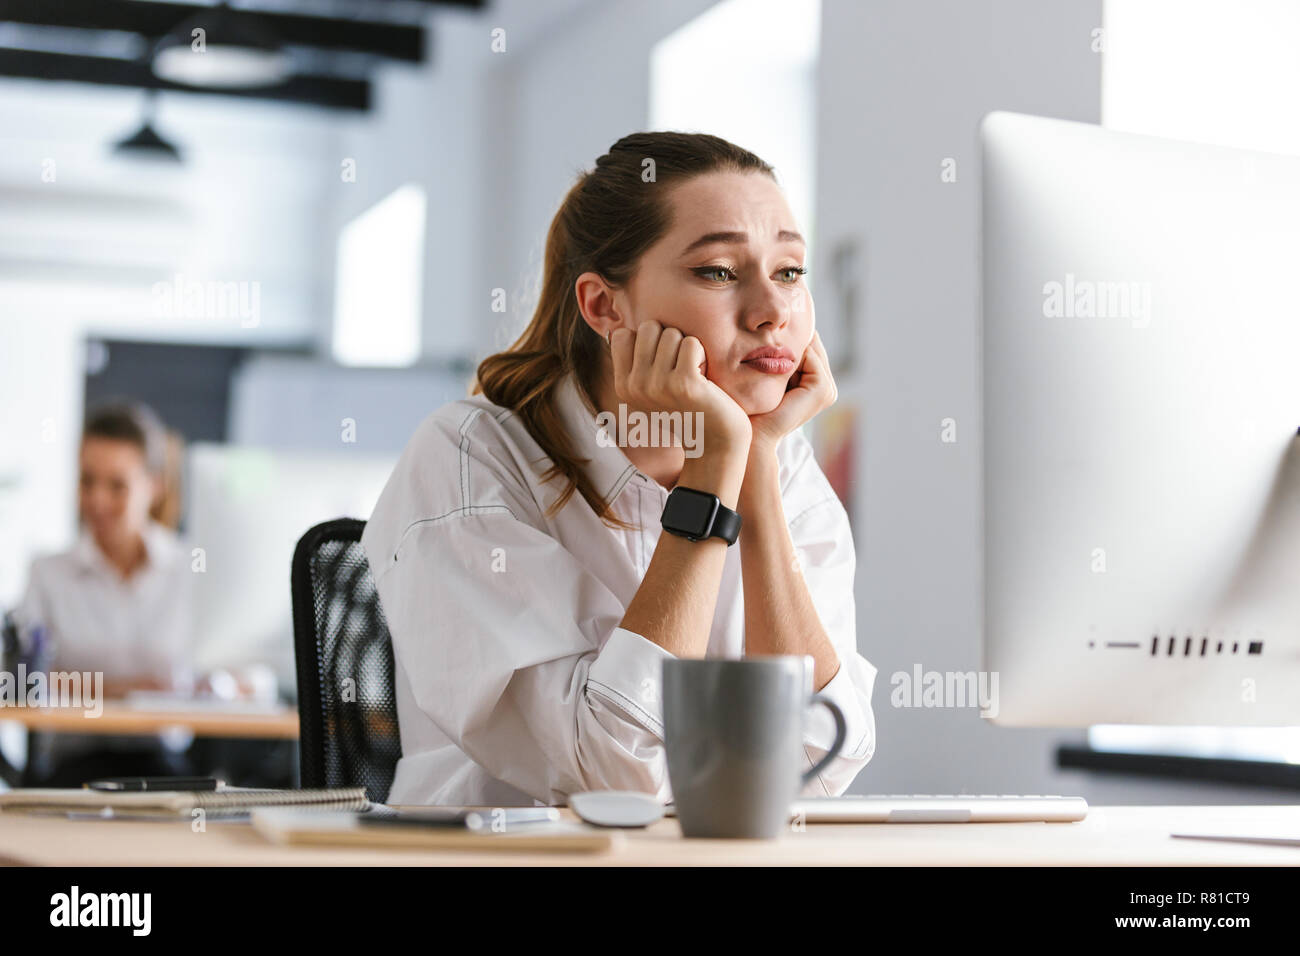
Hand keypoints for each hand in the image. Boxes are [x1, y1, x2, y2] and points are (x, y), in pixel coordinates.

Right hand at [610, 319, 751, 457]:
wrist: (714, 441)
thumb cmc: (687, 408)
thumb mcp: (650, 389)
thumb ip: (636, 362)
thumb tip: (617, 329)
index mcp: (623, 387)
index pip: (622, 335)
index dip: (647, 340)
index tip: (662, 363)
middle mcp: (635, 387)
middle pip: (648, 328)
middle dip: (669, 339)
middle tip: (680, 367)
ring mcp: (658, 386)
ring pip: (671, 333)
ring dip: (688, 348)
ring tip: (693, 373)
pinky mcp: (684, 384)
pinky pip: (692, 343)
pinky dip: (702, 354)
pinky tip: (704, 377)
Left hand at [748, 330, 836, 454]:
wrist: (752, 434)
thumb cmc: (751, 407)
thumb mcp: (765, 376)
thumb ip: (775, 356)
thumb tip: (765, 324)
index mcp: (816, 383)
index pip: (807, 345)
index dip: (789, 332)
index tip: (768, 323)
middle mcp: (826, 387)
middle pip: (811, 345)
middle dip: (793, 333)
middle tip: (772, 321)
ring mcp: (827, 390)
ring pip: (810, 348)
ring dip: (791, 341)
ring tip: (767, 335)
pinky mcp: (822, 391)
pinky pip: (810, 356)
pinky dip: (793, 351)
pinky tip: (771, 352)